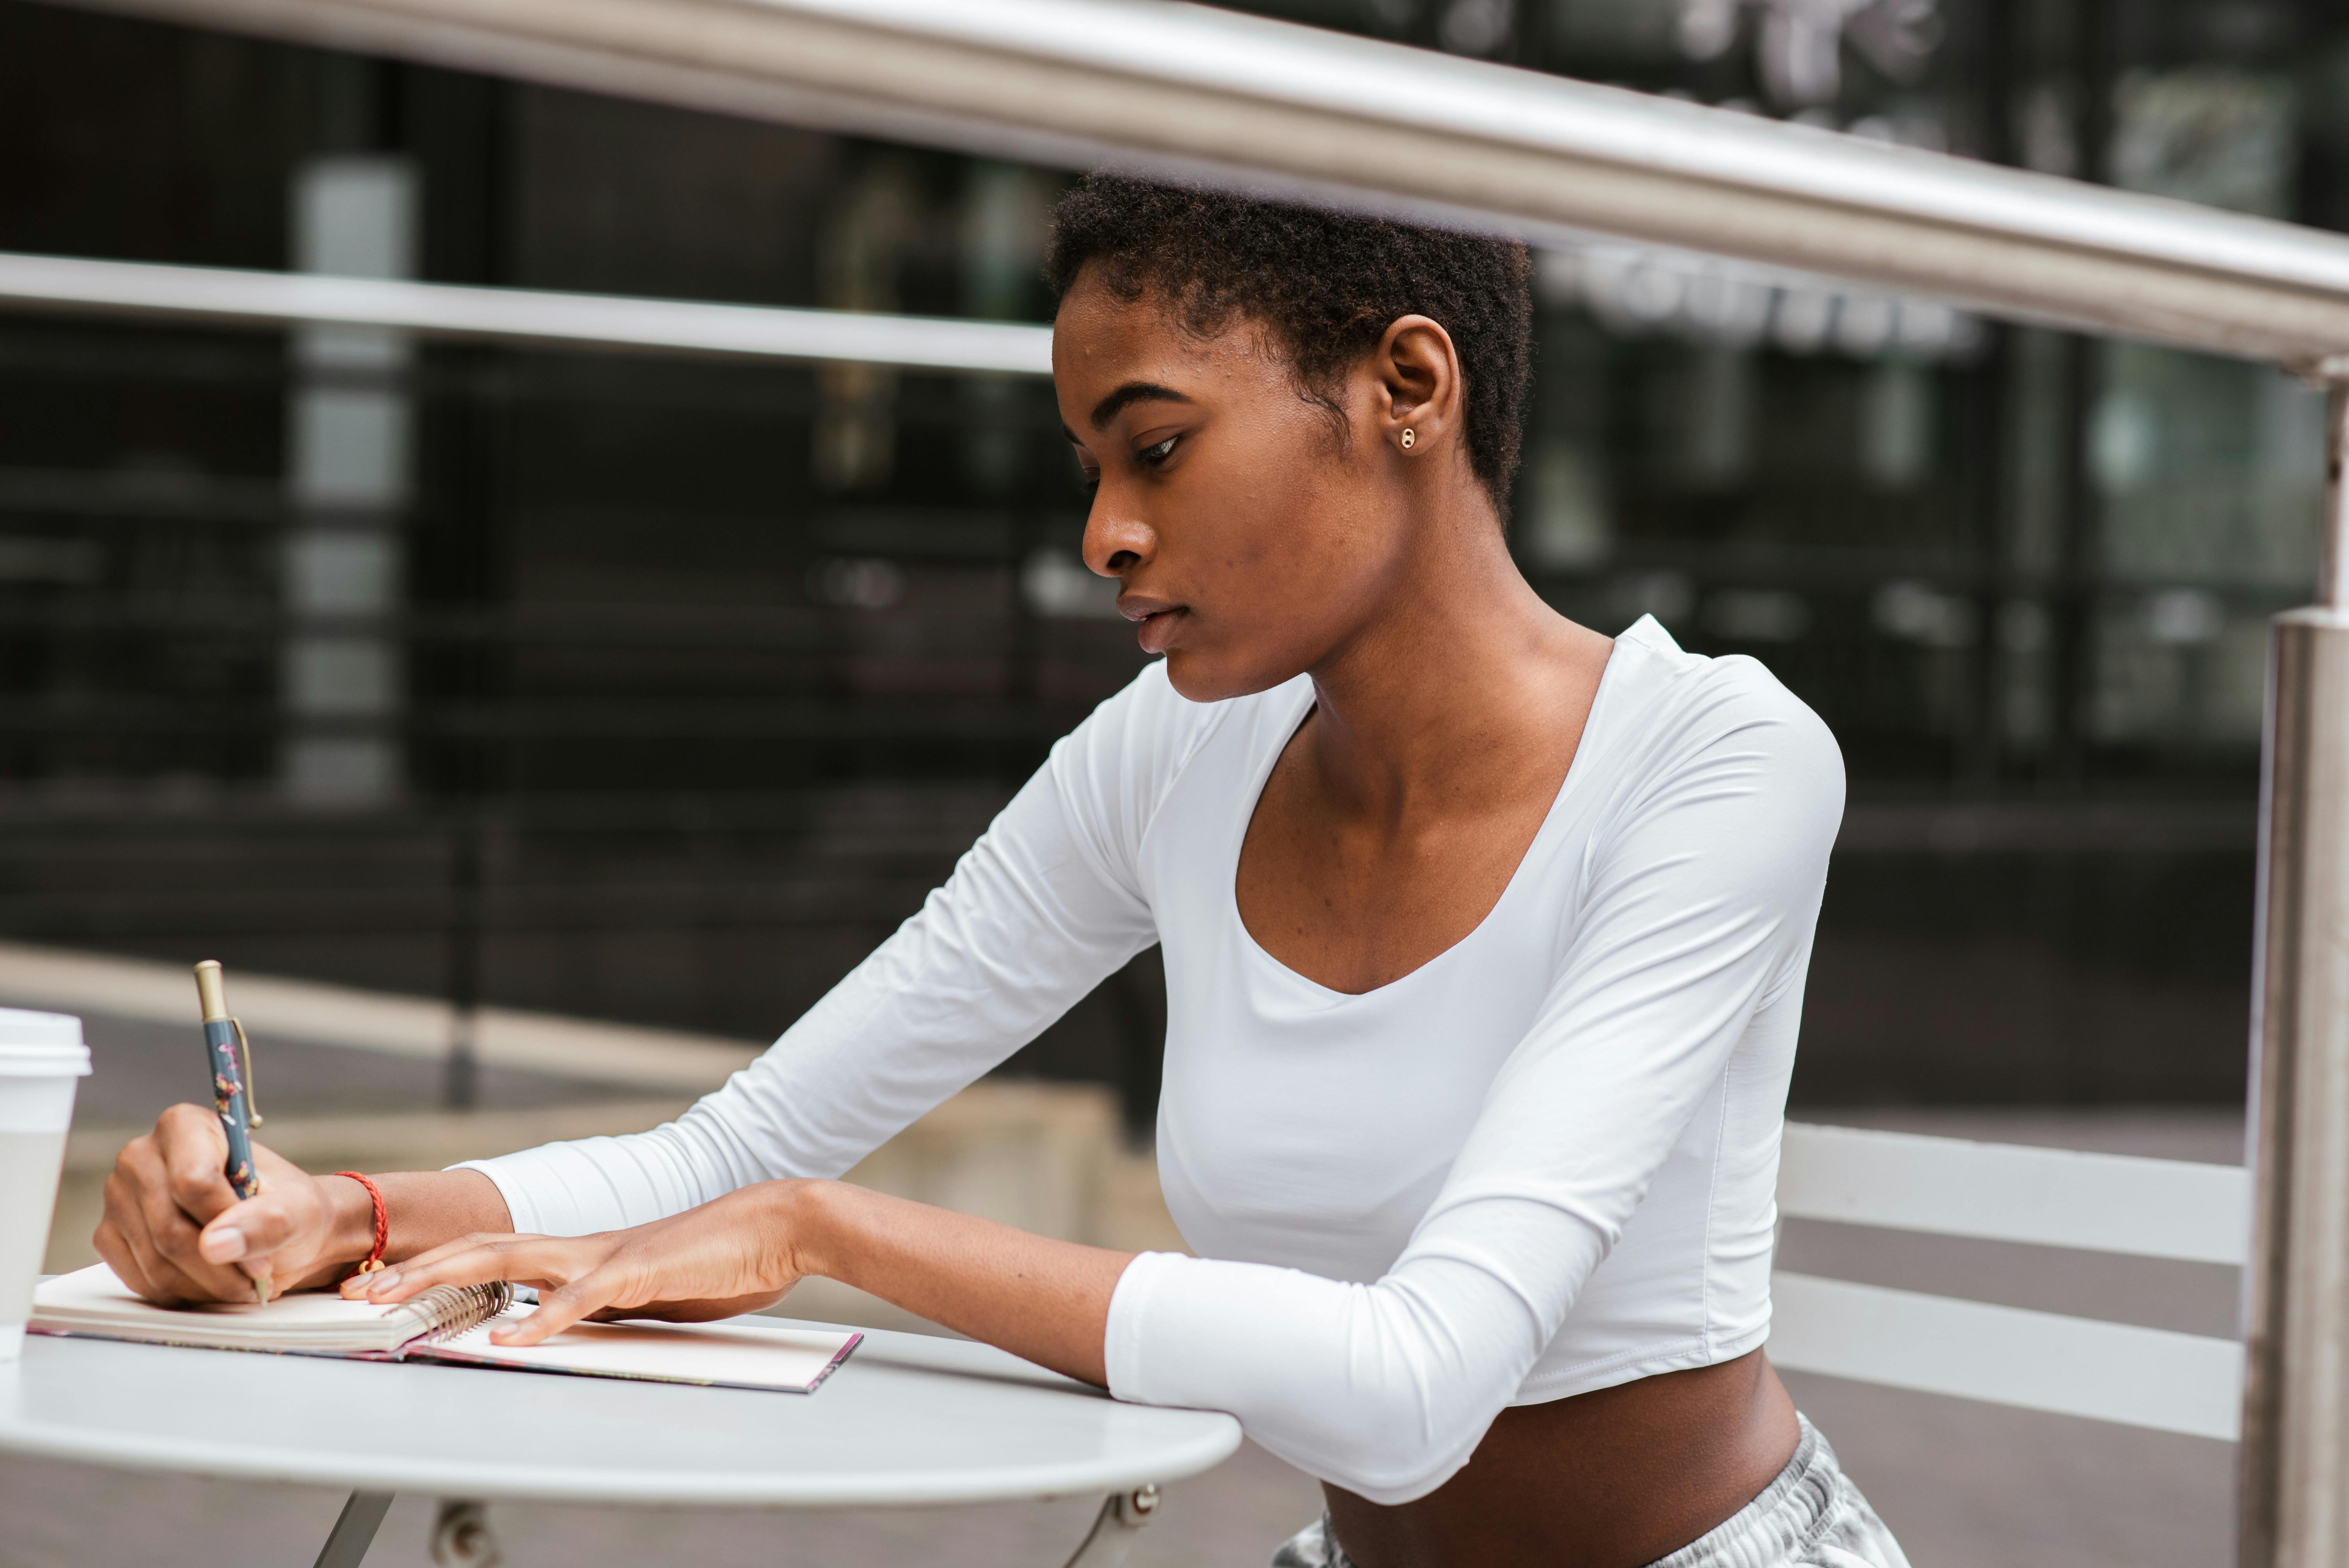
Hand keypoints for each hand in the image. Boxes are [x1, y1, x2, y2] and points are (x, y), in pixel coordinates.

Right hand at [94, 1103, 359, 1304]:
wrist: (272, 1229)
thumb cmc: (285, 1208)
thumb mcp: (298, 1209)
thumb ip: (267, 1221)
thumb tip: (216, 1244)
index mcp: (184, 1126)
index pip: (193, 1182)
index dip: (228, 1227)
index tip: (261, 1258)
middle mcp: (141, 1156)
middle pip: (171, 1228)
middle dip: (220, 1267)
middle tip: (255, 1280)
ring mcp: (119, 1197)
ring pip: (155, 1260)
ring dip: (204, 1285)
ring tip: (239, 1283)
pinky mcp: (110, 1235)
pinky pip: (139, 1279)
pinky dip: (180, 1292)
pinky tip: (209, 1283)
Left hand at [353, 1182, 816, 1345]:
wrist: (776, 1226)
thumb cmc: (719, 1261)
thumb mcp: (646, 1294)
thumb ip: (603, 1306)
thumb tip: (565, 1326)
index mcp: (580, 1254)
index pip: (493, 1256)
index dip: (435, 1270)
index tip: (384, 1286)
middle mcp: (579, 1247)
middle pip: (478, 1251)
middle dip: (413, 1271)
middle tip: (355, 1291)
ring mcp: (603, 1256)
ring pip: (506, 1261)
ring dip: (443, 1279)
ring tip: (394, 1300)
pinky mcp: (635, 1273)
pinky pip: (576, 1299)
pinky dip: (539, 1320)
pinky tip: (507, 1343)